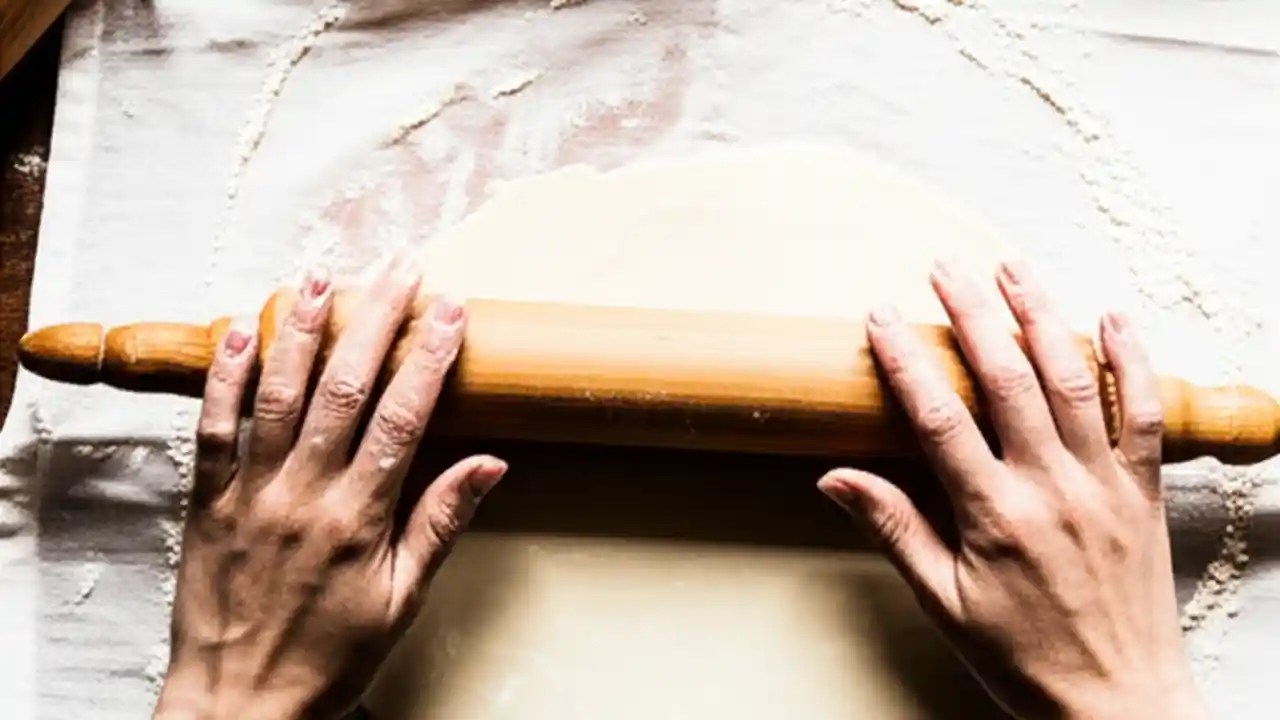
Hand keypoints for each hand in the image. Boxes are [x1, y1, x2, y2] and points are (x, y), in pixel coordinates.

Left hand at [154, 253, 506, 719]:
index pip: (402, 417)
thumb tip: (490, 464)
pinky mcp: (206, 500)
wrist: (237, 707)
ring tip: (320, 274)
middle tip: (399, 267)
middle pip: (344, 386)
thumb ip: (441, 525)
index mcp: (359, 518)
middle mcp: (304, 493)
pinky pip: (213, 426)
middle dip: (375, 318)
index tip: (450, 310)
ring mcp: (250, 492)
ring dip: (300, 328)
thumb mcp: (402, 601)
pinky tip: (239, 330)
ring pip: (277, 392)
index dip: (428, 356)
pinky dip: (224, 375)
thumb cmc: (327, 659)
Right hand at [819, 260, 1209, 719]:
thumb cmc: (1024, 659)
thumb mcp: (943, 603)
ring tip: (1013, 268)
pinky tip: (1112, 317)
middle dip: (972, 314)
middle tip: (944, 269)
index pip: (940, 418)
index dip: (906, 360)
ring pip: (1074, 379)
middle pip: (1009, 378)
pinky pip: (1143, 412)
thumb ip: (894, 530)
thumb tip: (835, 478)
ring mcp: (1105, 484)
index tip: (880, 317)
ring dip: (1042, 316)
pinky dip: (1132, 359)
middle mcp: (1053, 488)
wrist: (1119, 704)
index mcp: (995, 516)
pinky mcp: (1142, 491)